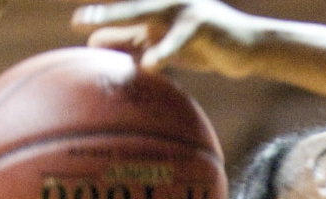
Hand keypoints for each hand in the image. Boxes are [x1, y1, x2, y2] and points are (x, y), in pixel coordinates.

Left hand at [71, 0, 260, 74]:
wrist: (248, 48)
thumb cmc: (208, 47)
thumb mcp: (170, 47)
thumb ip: (142, 45)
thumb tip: (107, 49)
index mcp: (160, 11)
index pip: (128, 14)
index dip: (103, 19)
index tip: (77, 25)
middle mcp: (168, 5)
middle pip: (130, 10)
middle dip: (105, 15)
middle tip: (78, 22)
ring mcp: (185, 11)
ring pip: (147, 16)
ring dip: (123, 23)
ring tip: (101, 35)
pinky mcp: (202, 25)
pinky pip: (178, 41)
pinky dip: (164, 52)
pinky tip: (151, 65)